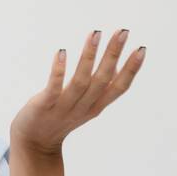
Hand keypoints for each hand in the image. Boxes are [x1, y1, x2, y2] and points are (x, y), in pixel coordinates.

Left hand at [11, 29, 144, 155]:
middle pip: (102, 79)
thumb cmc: (61, 119)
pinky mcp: (44, 105)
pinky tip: (62, 52)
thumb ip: (101, 89)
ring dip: (89, 56)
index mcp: (96, 106)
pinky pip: (53, 87)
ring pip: (81, 80)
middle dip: (113, 54)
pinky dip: (59, 71)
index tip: (141, 49)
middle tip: (123, 31)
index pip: (119, 87)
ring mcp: (64, 106)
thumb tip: (115, 67)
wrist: (35, 144)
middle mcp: (84, 107)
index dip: (131, 70)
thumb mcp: (87, 106)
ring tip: (96, 33)